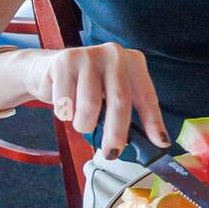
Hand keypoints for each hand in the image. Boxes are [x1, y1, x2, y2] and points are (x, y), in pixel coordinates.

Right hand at [23, 43, 166, 158]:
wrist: (48, 69)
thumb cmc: (87, 87)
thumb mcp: (112, 94)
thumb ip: (129, 112)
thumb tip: (153, 142)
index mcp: (134, 63)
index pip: (147, 96)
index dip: (154, 121)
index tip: (160, 142)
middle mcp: (115, 55)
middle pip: (120, 100)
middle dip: (116, 132)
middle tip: (112, 152)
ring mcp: (90, 56)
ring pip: (90, 105)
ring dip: (83, 124)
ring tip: (81, 121)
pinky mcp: (65, 61)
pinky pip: (66, 102)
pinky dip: (65, 113)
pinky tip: (65, 105)